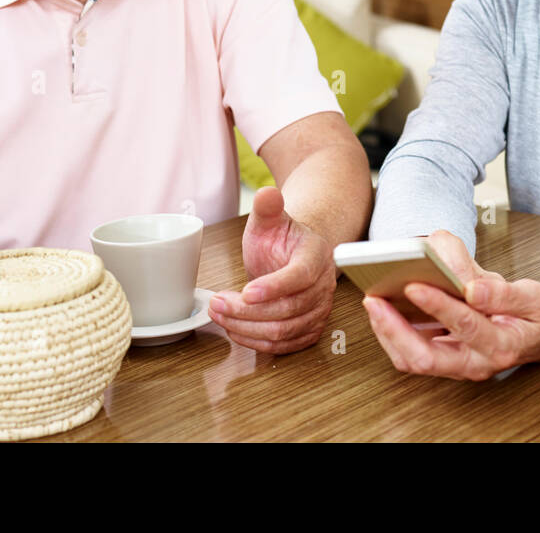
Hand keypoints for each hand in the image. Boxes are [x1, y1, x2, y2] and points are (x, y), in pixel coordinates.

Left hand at [208, 186, 334, 353]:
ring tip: (219, 314)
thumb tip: (266, 193)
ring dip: (246, 327)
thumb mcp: (270, 220)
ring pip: (283, 331)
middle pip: (287, 309)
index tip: (246, 291)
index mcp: (316, 256)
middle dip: (246, 311)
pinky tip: (234, 329)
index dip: (274, 287)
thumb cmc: (282, 240)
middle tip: (217, 302)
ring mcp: (319, 311)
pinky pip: (284, 346)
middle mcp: (323, 286)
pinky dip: (255, 342)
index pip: (300, 276)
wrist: (295, 257)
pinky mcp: (309, 330)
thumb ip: (267, 206)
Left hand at [362, 230, 539, 380]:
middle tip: (375, 300)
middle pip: (426, 358)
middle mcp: (477, 363)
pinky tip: (386, 308)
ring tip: (375, 300)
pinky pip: (412, 353)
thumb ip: (501, 290)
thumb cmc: (539, 314)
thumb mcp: (533, 295)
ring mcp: (459, 364)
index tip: (415, 283)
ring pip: (413, 359)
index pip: (466, 325)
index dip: (438, 304)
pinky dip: (394, 332)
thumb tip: (470, 287)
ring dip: (388, 332)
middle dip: (395, 329)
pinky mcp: (447, 359)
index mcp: (502, 345)